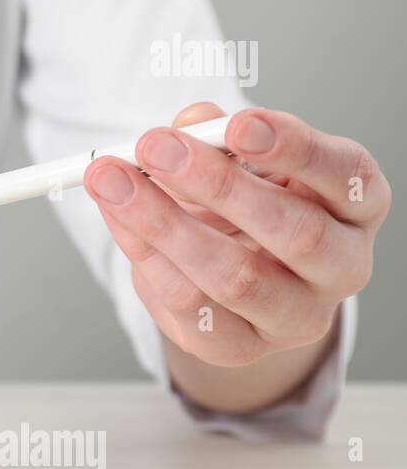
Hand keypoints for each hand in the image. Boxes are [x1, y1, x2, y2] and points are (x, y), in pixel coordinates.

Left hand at [84, 103, 389, 375]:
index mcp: (356, 204)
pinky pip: (190, 306)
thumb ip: (216, 135)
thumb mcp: (238, 158)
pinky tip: (116, 217)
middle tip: (154, 146)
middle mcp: (342, 264)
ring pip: (235, 277)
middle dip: (218, 184)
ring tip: (111, 180)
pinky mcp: (241, 347)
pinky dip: (145, 255)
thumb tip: (189, 122)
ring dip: (163, 223)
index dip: (294, 149)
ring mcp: (297, 315)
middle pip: (297, 233)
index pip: (346, 175)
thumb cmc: (243, 202)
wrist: (228, 273)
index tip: (237, 125)